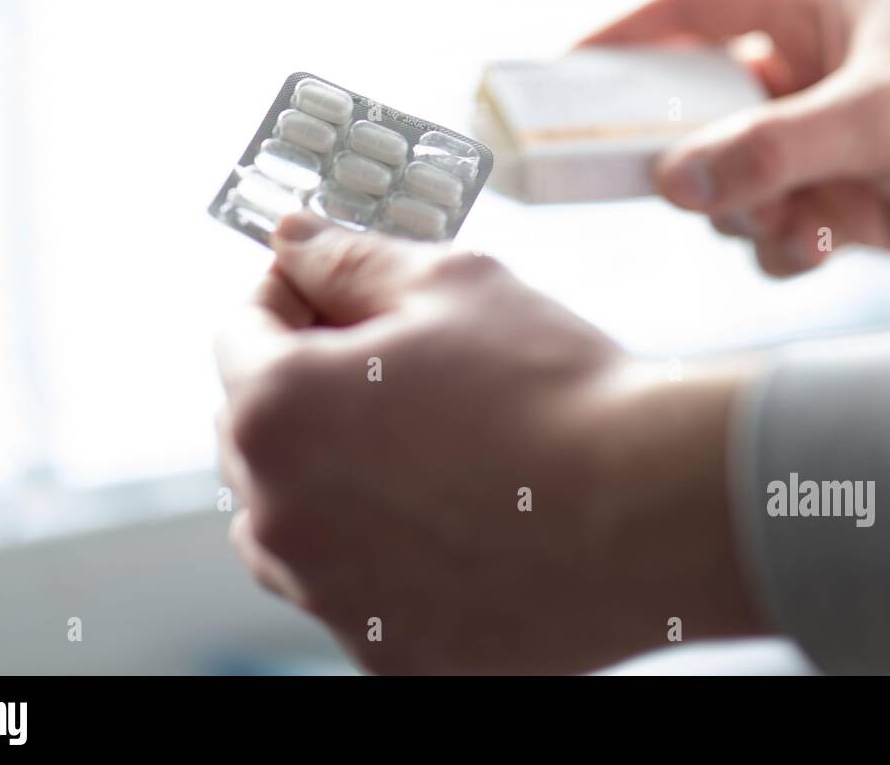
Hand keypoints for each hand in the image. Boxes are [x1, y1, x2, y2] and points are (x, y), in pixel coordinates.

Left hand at [214, 213, 767, 673]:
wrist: (650, 511)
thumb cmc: (552, 390)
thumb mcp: (449, 284)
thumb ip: (349, 259)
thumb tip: (293, 239)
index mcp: (278, 410)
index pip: (240, 333)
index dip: (284, 295)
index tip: (325, 287)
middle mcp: (280, 515)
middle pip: (257, 430)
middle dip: (305, 385)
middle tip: (391, 362)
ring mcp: (329, 594)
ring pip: (294, 518)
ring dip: (331, 475)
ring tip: (427, 448)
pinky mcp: (387, 651)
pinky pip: (352, 585)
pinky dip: (379, 550)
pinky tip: (455, 518)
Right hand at [583, 0, 889, 274]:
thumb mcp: (876, 112)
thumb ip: (772, 146)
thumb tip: (676, 181)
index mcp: (814, 17)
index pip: (694, 12)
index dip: (625, 35)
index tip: (564, 72)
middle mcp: (809, 80)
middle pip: (698, 112)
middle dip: (688, 158)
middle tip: (665, 187)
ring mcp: (822, 147)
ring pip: (730, 186)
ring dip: (744, 214)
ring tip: (794, 221)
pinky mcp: (843, 207)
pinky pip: (773, 232)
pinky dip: (781, 248)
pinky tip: (821, 245)